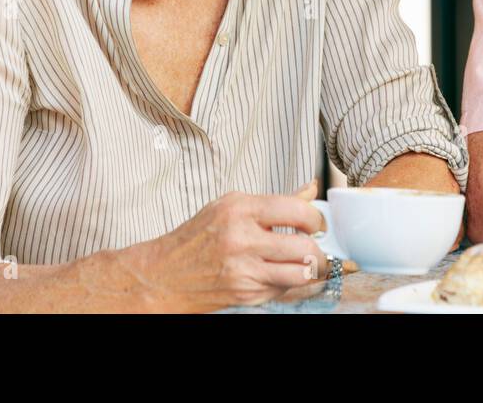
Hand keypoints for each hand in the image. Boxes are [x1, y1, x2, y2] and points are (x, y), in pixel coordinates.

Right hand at [125, 180, 331, 311]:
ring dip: (312, 269)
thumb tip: (311, 189)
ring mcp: (244, 269)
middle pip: (304, 246)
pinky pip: (284, 289)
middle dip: (319, 250)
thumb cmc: (196, 238)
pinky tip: (282, 274)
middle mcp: (242, 239)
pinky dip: (289, 282)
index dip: (316, 218)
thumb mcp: (231, 207)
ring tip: (309, 263)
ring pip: (300, 272)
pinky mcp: (245, 293)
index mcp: (239, 209)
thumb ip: (275, 202)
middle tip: (317, 247)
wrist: (163, 275)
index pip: (296, 210)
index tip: (317, 223)